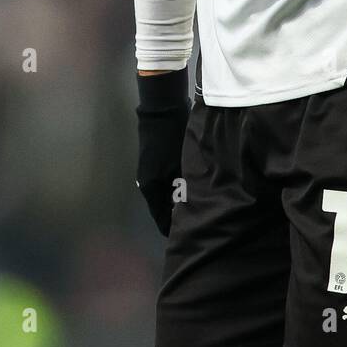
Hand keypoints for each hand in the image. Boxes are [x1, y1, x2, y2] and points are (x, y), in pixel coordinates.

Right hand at [135, 68, 189, 236]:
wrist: (162, 110)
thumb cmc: (174, 138)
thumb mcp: (182, 166)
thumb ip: (186, 189)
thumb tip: (193, 208)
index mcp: (152, 188)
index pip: (162, 220)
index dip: (174, 230)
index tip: (190, 236)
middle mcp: (148, 184)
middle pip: (163, 209)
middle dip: (178, 217)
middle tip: (199, 222)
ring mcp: (149, 173)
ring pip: (165, 196)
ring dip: (177, 202)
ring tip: (198, 207)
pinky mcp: (154, 163)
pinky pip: (165, 184)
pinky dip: (175, 189)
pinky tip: (190, 188)